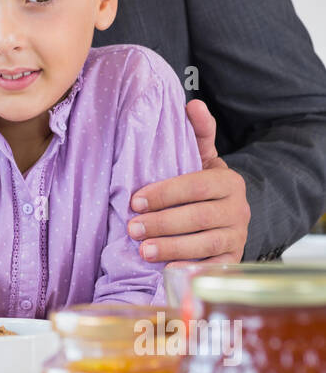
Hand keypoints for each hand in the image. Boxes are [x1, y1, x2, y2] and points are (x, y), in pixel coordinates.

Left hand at [126, 100, 250, 263]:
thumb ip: (197, 133)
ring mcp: (237, 237)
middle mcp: (239, 209)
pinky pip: (212, 266)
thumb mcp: (202, 159)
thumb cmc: (203, 187)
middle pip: (200, 216)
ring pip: (205, 243)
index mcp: (228, 181)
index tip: (135, 200)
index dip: (165, 193)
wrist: (228, 219)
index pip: (197, 185)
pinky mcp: (232, 261)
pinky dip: (190, 267)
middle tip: (133, 227)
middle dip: (163, 222)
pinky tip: (167, 269)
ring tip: (143, 250)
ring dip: (172, 247)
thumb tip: (193, 103)